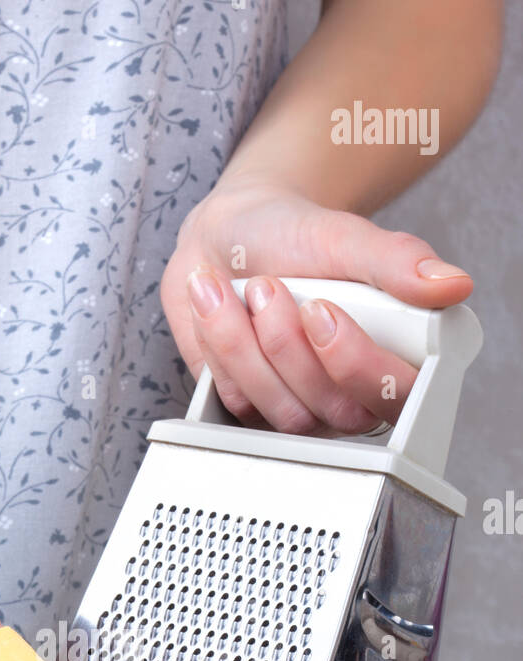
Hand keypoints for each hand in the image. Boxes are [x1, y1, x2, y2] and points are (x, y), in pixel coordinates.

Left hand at [161, 178, 473, 433]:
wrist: (226, 238)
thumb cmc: (293, 239)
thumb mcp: (344, 238)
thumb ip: (397, 262)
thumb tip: (453, 285)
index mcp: (390, 360)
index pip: (393, 397)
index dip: (353, 362)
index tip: (319, 308)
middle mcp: (347, 397)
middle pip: (327, 410)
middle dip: (286, 345)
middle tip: (267, 286)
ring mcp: (296, 411)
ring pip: (276, 411)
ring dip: (244, 344)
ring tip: (241, 289)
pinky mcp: (250, 412)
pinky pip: (235, 403)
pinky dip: (220, 349)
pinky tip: (218, 310)